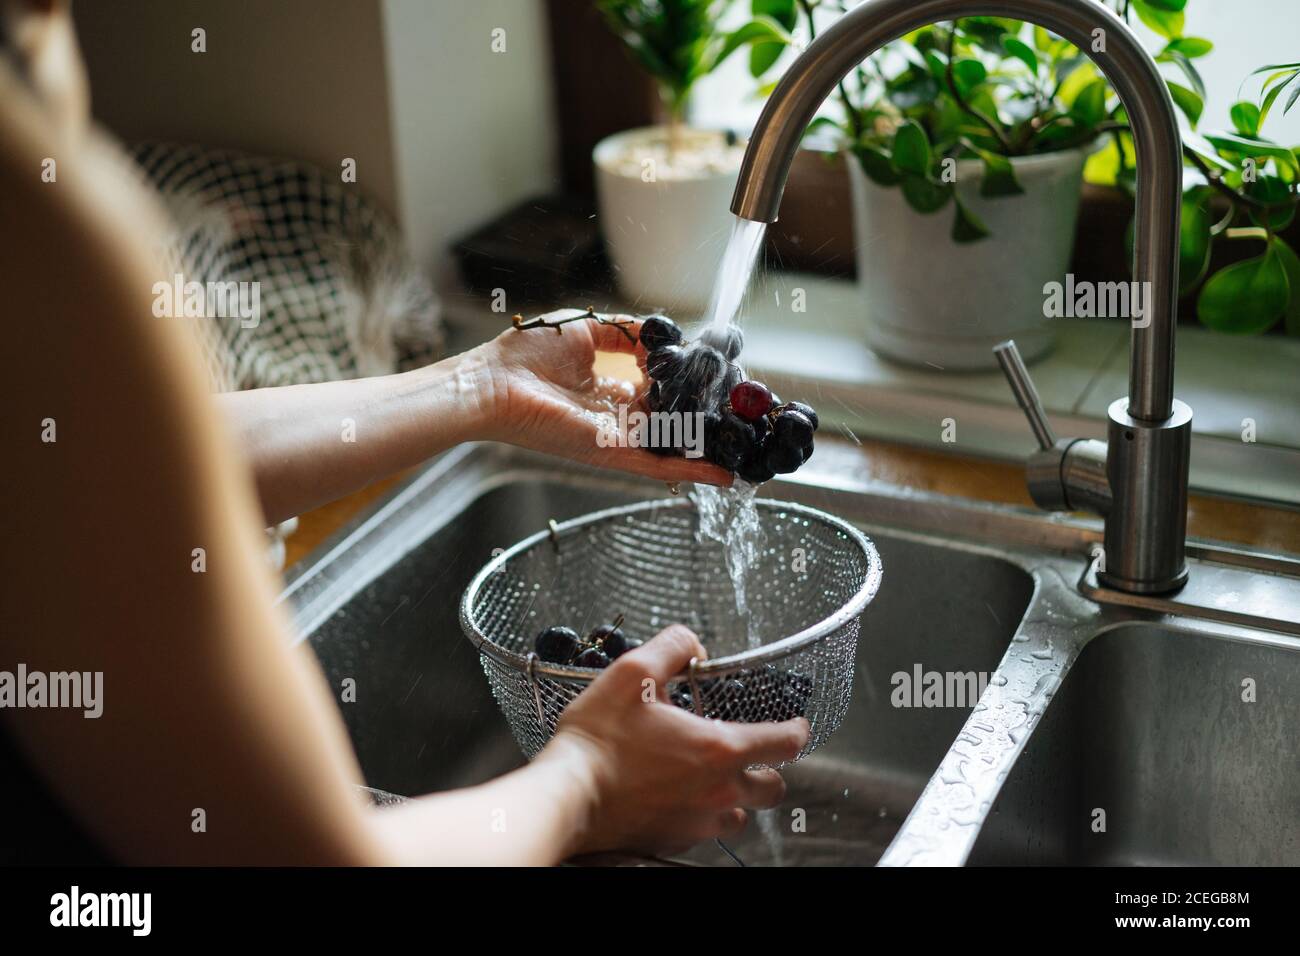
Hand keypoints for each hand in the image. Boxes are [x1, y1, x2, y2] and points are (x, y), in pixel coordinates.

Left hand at [474, 310, 731, 486]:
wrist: (492, 384)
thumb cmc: (525, 354)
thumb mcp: (587, 328)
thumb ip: (627, 333)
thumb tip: (665, 336)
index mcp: (611, 387)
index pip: (662, 392)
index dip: (692, 389)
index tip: (722, 384)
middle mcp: (618, 416)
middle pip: (674, 423)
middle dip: (709, 422)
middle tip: (747, 421)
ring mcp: (617, 438)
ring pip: (674, 448)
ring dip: (710, 452)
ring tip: (748, 454)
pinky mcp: (611, 454)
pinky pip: (659, 465)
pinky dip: (692, 472)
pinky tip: (723, 476)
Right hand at [539, 625, 808, 857]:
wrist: (567, 797)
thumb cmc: (598, 739)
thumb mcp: (632, 673)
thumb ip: (672, 647)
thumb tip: (692, 644)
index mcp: (718, 748)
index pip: (784, 743)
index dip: (796, 730)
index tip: (795, 724)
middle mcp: (718, 791)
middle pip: (773, 788)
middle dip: (769, 769)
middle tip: (750, 752)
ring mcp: (698, 821)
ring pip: (742, 814)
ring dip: (737, 795)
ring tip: (711, 775)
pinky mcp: (675, 839)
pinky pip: (707, 830)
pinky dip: (704, 813)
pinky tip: (679, 794)